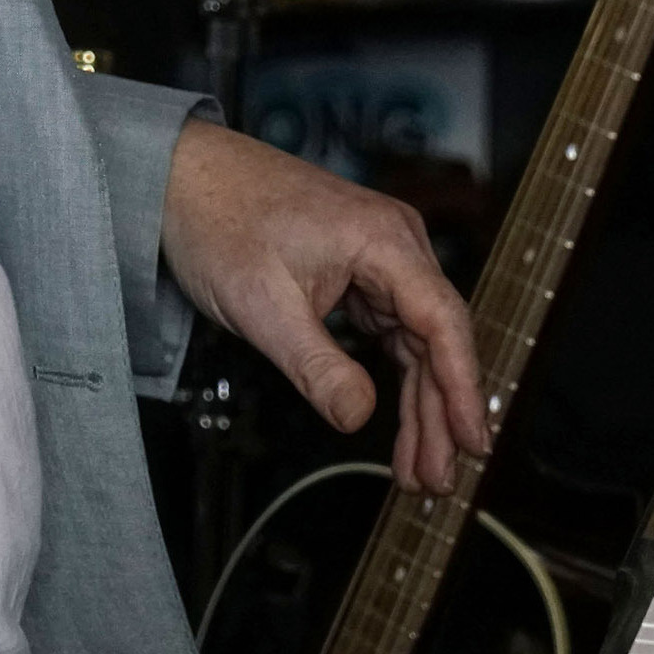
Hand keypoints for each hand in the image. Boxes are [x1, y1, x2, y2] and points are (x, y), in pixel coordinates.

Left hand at [157, 118, 491, 493]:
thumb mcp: (264, 307)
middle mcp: (393, 242)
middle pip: (435, 337)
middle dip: (438, 412)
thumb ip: (317, 367)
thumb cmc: (219, 221)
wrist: (180, 174)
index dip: (462, 386)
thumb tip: (358, 418)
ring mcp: (376, 254)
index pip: (443, 321)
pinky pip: (390, 328)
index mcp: (384, 240)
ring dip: (418, 402)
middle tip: (436, 479)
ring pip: (415, 339)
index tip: (473, 441)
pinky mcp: (357, 267)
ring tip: (416, 467)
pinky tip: (398, 418)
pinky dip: (394, 375)